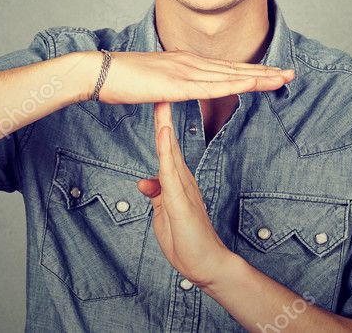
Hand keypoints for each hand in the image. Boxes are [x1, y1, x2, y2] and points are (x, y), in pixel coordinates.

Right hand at [80, 49, 293, 104]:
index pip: (225, 68)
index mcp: (185, 62)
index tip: (272, 73)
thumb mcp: (152, 83)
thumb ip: (169, 86)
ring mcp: (185, 71)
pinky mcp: (177, 84)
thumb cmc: (121, 80)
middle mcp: (190, 62)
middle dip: (264, 71)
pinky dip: (235, 84)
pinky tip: (253, 84)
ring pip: (230, 75)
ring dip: (258, 77)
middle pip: (235, 68)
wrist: (100, 72)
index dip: (251, 71)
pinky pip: (212, 86)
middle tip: (291, 73)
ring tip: (282, 79)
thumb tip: (175, 91)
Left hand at [136, 100, 235, 286]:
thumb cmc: (186, 241)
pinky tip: (164, 134)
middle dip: (164, 114)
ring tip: (161, 100)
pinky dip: (166, 151)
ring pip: (170, 151)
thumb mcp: (164, 215)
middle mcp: (182, 179)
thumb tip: (144, 182)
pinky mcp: (180, 200)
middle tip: (159, 86)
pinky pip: (171, 172)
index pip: (166, 145)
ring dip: (164, 126)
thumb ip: (156, 195)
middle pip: (169, 141)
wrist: (207, 265)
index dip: (160, 122)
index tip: (155, 99)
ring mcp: (183, 188)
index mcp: (177, 180)